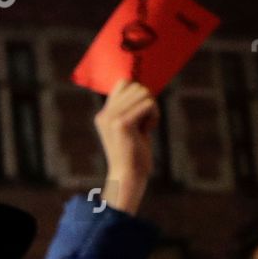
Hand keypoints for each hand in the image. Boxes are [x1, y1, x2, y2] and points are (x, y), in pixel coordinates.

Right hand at [94, 79, 158, 212]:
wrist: (129, 175)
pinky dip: (154, 116)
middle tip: (146, 121)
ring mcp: (111, 118)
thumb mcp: (129, 128)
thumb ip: (131, 109)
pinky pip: (148, 104)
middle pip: (136, 86)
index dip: (138, 92)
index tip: (141, 112)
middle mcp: (104, 114)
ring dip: (152, 108)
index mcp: (103, 115)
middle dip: (148, 101)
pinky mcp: (122, 124)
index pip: (123, 83)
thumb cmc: (133, 153)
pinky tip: (149, 130)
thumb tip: (145, 88)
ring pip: (143, 93)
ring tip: (147, 126)